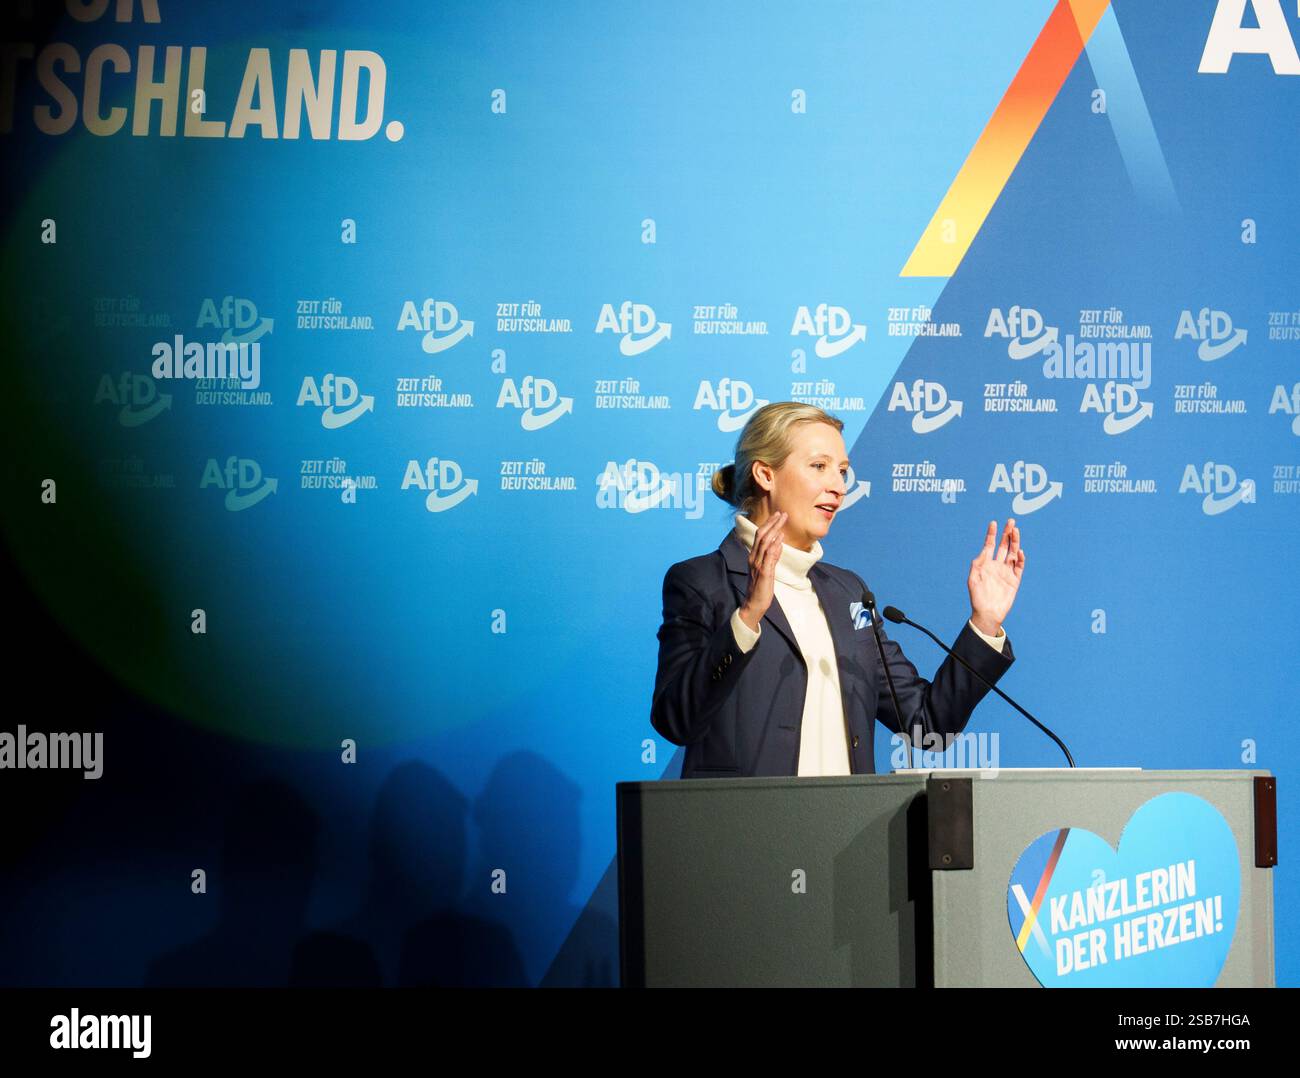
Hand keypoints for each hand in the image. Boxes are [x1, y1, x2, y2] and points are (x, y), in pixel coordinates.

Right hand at [739, 511, 785, 631]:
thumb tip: (779, 544)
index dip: (768, 524)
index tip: (777, 515)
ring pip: (764, 542)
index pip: (759, 536)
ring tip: (782, 520)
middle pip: (761, 535)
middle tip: (782, 513)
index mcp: (753, 557)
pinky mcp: (764, 573)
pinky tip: (780, 538)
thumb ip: (772, 557)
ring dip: (774, 530)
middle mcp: (753, 558)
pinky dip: (774, 545)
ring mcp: (758, 565)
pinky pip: (769, 556)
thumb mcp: (767, 570)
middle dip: (772, 523)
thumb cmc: (760, 589)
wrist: (753, 605)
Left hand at [967, 518, 1024, 635]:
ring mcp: (1006, 572)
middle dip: (1007, 534)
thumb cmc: (977, 596)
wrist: (987, 613)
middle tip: (1011, 521)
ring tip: (1016, 530)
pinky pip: (1019, 567)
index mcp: (986, 564)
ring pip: (1012, 553)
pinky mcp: (1015, 580)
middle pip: (1004, 546)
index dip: (991, 534)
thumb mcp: (973, 578)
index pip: (990, 545)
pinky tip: (1019, 551)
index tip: (993, 523)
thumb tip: (984, 550)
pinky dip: (1020, 559)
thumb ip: (978, 563)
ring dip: (1015, 542)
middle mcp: (997, 565)